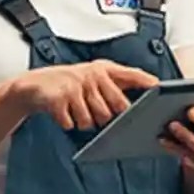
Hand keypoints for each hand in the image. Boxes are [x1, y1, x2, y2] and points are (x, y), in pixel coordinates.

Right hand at [7, 60, 157, 130]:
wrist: (32, 86)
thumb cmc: (69, 86)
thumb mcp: (91, 80)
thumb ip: (113, 89)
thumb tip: (137, 110)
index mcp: (103, 69)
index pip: (132, 75)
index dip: (147, 83)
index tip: (161, 90)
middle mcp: (92, 74)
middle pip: (115, 108)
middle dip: (107, 116)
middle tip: (93, 109)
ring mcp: (75, 85)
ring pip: (93, 120)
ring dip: (84, 121)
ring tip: (74, 109)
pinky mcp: (59, 99)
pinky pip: (73, 124)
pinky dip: (67, 123)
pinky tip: (62, 112)